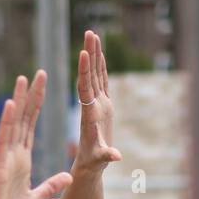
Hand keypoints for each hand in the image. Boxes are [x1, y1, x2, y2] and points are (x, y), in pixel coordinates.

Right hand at [0, 70, 72, 198]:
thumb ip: (50, 186)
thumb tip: (68, 177)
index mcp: (21, 160)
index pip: (30, 127)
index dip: (36, 107)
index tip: (43, 87)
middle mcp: (11, 154)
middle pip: (22, 120)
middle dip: (31, 97)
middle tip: (39, 73)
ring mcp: (3, 159)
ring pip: (11, 124)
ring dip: (17, 101)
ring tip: (23, 78)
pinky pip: (2, 141)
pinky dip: (5, 122)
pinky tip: (9, 105)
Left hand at [73, 29, 121, 176]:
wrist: (90, 165)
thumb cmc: (93, 163)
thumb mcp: (99, 159)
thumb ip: (107, 156)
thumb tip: (116, 157)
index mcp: (88, 114)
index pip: (85, 89)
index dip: (84, 71)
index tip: (82, 53)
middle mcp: (91, 105)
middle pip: (89, 75)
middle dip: (89, 54)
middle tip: (89, 33)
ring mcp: (97, 103)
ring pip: (94, 75)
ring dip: (94, 55)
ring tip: (93, 34)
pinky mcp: (103, 106)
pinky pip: (101, 82)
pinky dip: (101, 67)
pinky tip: (99, 53)